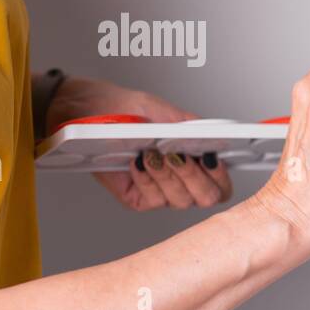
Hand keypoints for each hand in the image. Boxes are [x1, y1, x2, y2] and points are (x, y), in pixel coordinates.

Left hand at [46, 77, 233, 209]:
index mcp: (198, 159)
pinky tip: (137, 162)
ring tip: (153, 153)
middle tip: (178, 154)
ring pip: (180, 200)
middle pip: (207, 197)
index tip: (211, 157)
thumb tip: (214, 138)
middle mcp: (184, 180)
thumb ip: (192, 127)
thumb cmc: (124, 108)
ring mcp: (162, 192)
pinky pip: (152, 199)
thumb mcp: (164, 111)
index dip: (222, 175)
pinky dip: (146, 179)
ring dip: (168, 175)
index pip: (223, 183)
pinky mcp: (138, 198)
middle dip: (193, 175)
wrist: (86, 111)